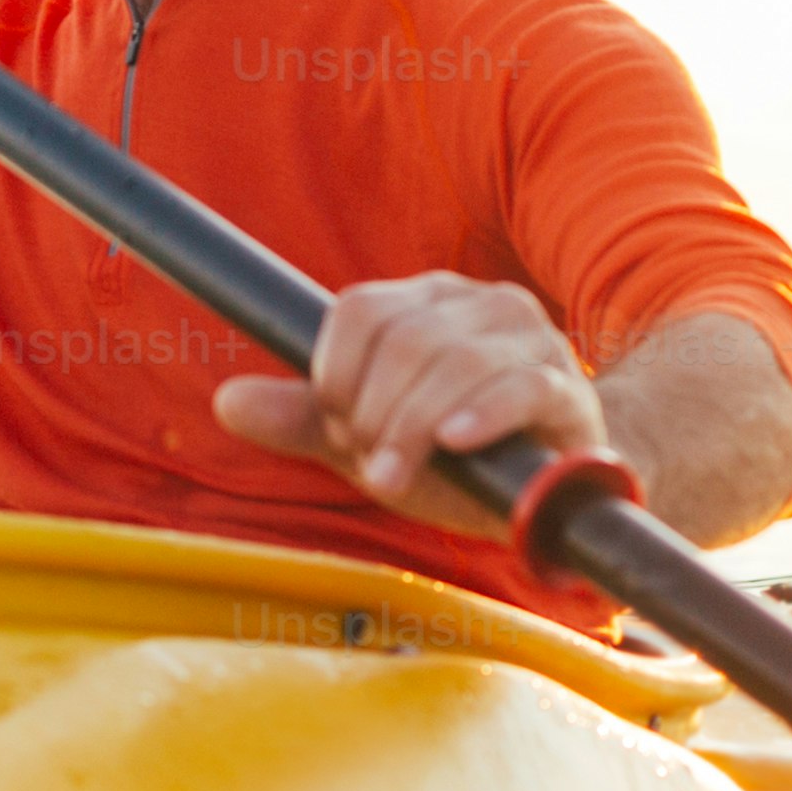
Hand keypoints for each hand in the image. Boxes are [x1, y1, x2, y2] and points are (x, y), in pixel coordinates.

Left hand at [211, 273, 608, 535]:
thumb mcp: (370, 437)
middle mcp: (479, 304)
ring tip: (396, 476)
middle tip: (374, 462)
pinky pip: (520, 386)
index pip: (361, 310)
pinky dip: (483, 411)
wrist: (553, 489)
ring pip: (454, 363)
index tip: (341, 429)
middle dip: (373, 411)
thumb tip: (226, 401)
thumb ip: (304, 419)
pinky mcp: (565, 387)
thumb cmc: (458, 457)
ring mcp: (529, 339)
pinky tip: (456, 440)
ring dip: (412, 427)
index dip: (335, 373)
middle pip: (403, 339)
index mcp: (427, 302)